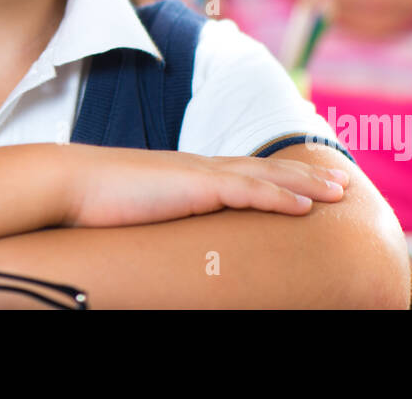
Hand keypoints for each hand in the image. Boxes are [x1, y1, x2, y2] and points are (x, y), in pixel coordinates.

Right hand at [60, 143, 348, 228]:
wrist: (68, 184)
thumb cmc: (92, 204)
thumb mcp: (136, 213)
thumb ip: (158, 219)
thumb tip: (166, 243)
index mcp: (186, 174)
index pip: (242, 172)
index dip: (277, 176)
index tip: (306, 182)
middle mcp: (199, 168)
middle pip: (265, 167)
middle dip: (305, 174)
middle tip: (342, 184)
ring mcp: (199, 174)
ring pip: (267, 175)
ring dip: (307, 183)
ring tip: (340, 192)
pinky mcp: (195, 186)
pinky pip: (249, 190)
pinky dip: (281, 195)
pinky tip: (307, 205)